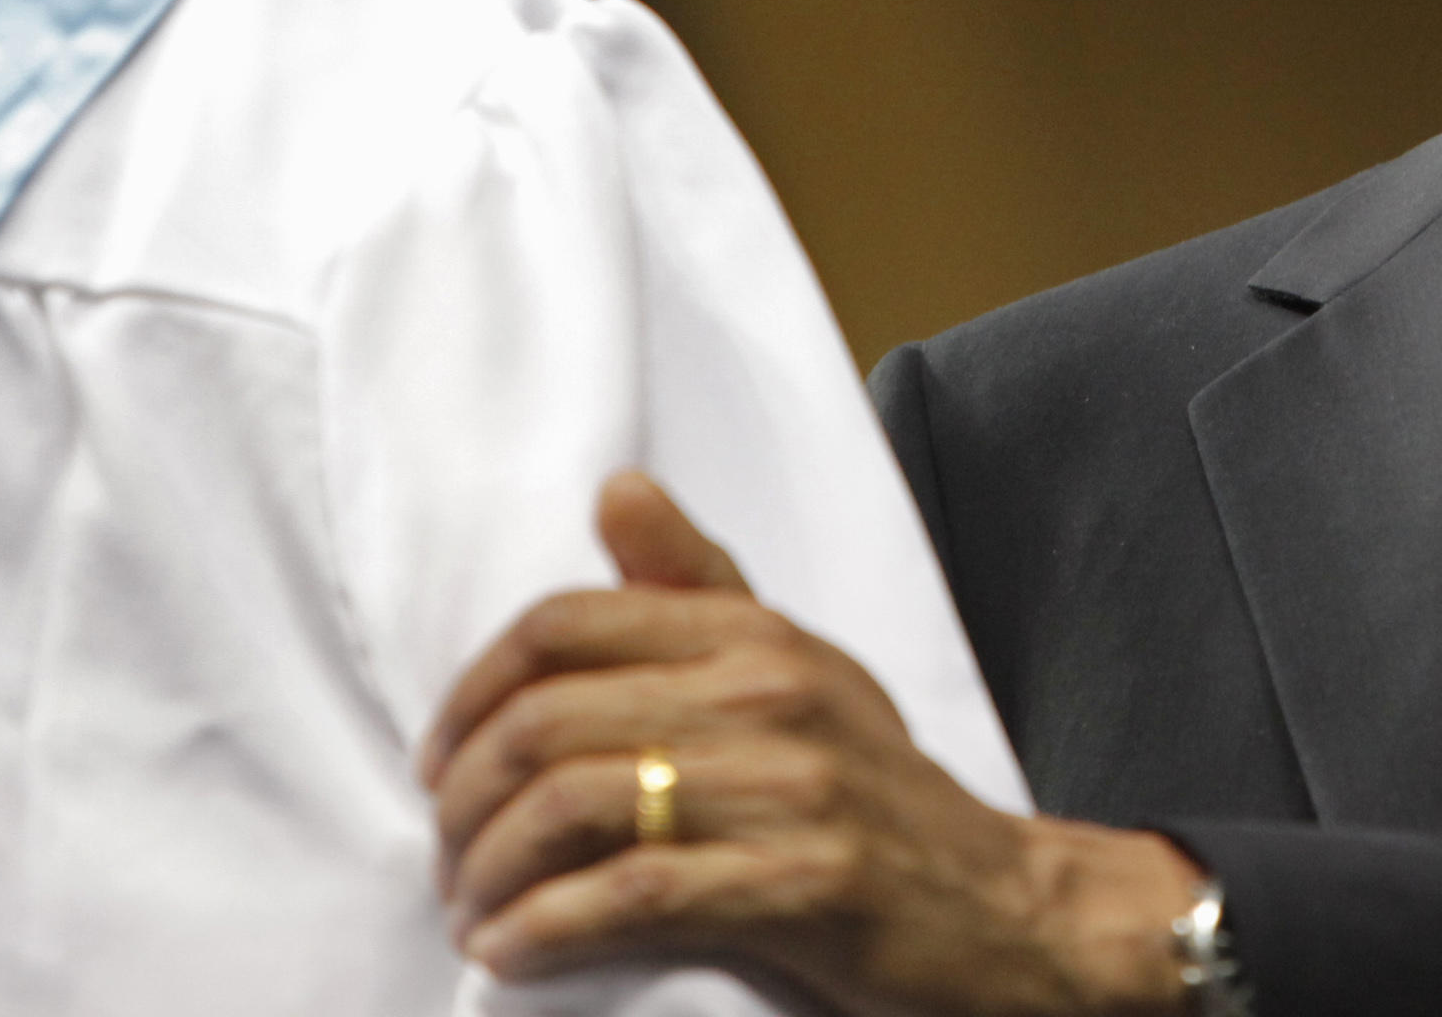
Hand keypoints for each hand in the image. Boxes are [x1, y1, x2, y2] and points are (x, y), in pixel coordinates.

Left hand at [422, 472, 1203, 1016]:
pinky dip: (544, 930)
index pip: (565, 624)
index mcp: (754, 634)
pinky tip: (512, 951)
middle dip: (464, 798)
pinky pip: (632, 897)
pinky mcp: (805, 887)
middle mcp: (769, 694)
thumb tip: (616, 491)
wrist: (1001, 907)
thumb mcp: (796, 667)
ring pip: (576, 808)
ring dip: (490, 871)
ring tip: (471, 909)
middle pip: (549, 721)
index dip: (471, 691)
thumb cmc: (872, 790)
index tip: (440, 759)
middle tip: (446, 851)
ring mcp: (790, 791)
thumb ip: (696, 586)